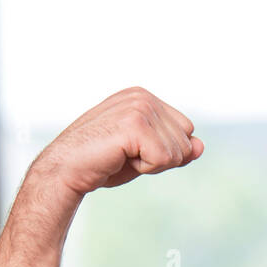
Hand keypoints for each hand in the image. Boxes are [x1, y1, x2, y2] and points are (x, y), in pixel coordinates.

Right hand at [25, 85, 203, 216]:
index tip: (132, 152)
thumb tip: (201, 146)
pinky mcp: (136, 123)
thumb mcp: (145, 156)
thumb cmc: (102, 163)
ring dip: (150, 165)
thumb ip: (173, 149)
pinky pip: (164, 159)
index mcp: (144, 97)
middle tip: (125, 157)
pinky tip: (120, 159)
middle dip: (160, 159)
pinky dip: (144, 169)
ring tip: (120, 157)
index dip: (164, 152)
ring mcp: (139, 107)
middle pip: (185, 141)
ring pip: (177, 152)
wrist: (65, 170)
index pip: (185, 130)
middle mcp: (143, 96)